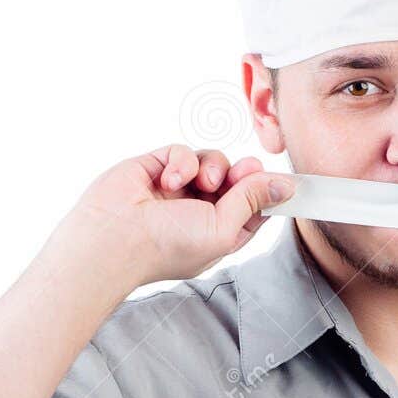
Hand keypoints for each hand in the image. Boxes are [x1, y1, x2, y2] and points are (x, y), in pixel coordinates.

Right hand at [60, 145, 293, 288]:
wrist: (113, 236)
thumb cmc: (166, 246)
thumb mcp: (223, 230)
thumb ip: (252, 202)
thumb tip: (284, 185)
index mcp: (220, 234)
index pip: (255, 208)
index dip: (268, 193)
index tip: (283, 181)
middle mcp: (201, 211)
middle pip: (238, 181)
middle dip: (243, 175)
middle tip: (242, 174)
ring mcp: (179, 189)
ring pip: (213, 161)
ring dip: (212, 167)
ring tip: (200, 182)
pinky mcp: (158, 167)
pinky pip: (184, 151)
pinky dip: (182, 162)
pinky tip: (169, 179)